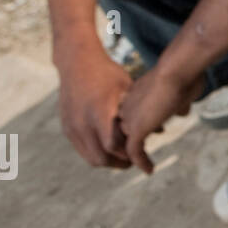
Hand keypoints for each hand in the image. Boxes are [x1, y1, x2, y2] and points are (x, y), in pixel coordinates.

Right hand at [58, 49, 132, 167]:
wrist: (77, 63)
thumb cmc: (108, 74)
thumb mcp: (127, 89)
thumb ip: (139, 113)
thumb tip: (160, 132)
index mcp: (99, 113)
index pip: (112, 146)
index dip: (127, 155)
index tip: (140, 156)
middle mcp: (83, 123)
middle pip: (101, 158)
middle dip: (118, 164)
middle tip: (133, 162)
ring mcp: (72, 126)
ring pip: (90, 157)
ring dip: (107, 161)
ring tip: (123, 157)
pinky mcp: (67, 127)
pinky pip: (82, 149)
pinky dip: (96, 152)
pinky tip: (109, 148)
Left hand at [118, 64, 204, 173]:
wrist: (177, 70)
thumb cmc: (184, 75)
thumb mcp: (183, 90)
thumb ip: (179, 102)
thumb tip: (182, 111)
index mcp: (136, 92)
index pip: (133, 111)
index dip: (143, 122)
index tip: (155, 130)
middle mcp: (128, 104)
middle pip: (125, 127)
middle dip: (135, 139)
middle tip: (143, 152)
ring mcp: (130, 117)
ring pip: (126, 141)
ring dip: (135, 154)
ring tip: (146, 165)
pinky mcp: (135, 129)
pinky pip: (134, 151)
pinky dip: (141, 162)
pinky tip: (151, 170)